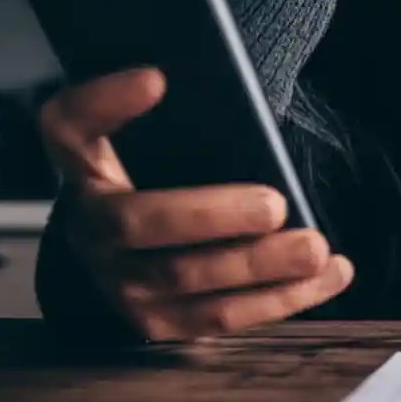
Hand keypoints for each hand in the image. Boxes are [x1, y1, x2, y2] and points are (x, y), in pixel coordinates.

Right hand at [38, 68, 353, 341]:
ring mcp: (119, 283)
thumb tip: (238, 105)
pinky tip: (331, 274)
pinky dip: (282, 299)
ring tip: (313, 249)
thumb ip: (189, 125)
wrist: (136, 257)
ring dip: (259, 267)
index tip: (157, 77)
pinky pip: (220, 317)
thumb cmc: (164, 183)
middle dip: (212, 215)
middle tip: (276, 204)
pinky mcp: (158, 324)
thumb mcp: (162, 147)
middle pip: (137, 223)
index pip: (70, 126)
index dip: (105, 101)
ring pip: (186, 280)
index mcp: (86, 167)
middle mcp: (90, 227)